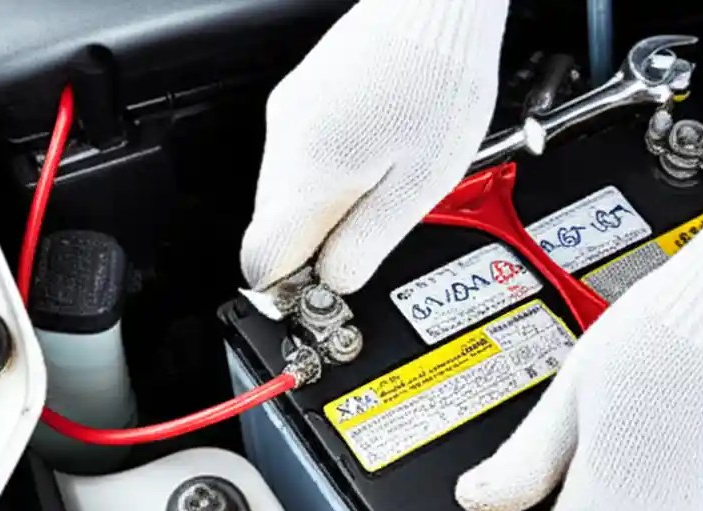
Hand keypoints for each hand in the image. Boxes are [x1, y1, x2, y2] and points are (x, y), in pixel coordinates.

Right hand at [240, 0, 508, 311]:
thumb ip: (368, 244)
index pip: (262, 262)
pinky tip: (376, 153)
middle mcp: (285, 144)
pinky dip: (332, 172)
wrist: (438, 10)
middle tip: (371, 234)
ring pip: (288, 193)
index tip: (323, 290)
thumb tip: (334, 283)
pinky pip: (302, 157)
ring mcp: (288, 116)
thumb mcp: (419, 187)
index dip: (292, 288)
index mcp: (310, 175)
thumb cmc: (440, 87)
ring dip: (328, 206)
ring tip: (383, 185)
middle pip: (275, 228)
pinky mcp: (301, 98)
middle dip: (317, 244)